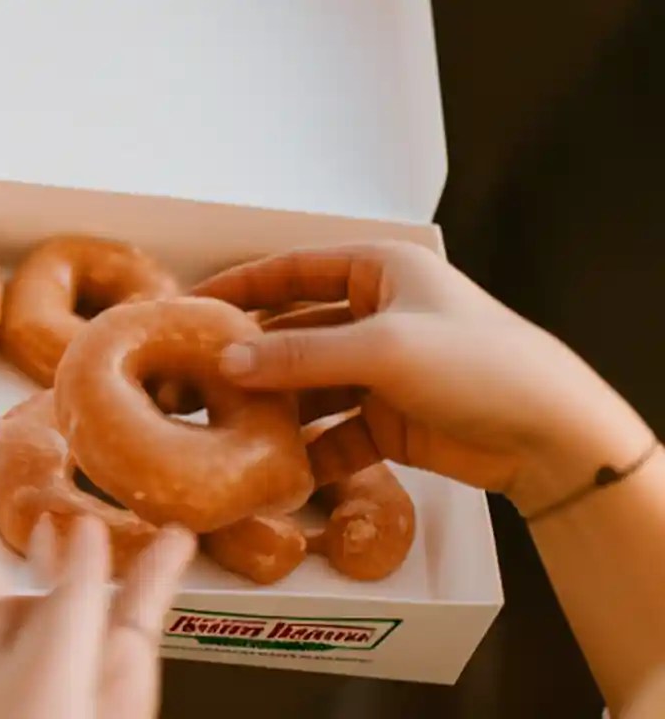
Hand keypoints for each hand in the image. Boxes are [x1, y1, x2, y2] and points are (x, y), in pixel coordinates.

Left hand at [0, 414, 196, 718]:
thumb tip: (86, 529)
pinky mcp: (118, 647)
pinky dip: (163, 565)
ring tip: (105, 472)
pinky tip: (178, 535)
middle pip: (14, 529)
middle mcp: (20, 607)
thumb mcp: (49, 656)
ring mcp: (72, 625)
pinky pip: (143, 594)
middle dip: (8, 484)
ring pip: (86, 557)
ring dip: (96, 519)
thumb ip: (72, 591)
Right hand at [193, 242, 652, 511]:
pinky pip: (333, 432)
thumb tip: (228, 360)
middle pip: (295, 332)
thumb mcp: (382, 348)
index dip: (241, 285)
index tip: (191, 305)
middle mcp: (376, 315)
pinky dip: (309, 449)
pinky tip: (278, 469)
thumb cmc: (478, 364)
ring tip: (226, 429)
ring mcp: (380, 370)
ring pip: (309, 385)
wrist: (548, 435)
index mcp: (379, 271)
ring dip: (275, 409)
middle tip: (196, 379)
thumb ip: (300, 355)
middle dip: (252, 358)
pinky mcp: (388, 419)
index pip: (293, 271)